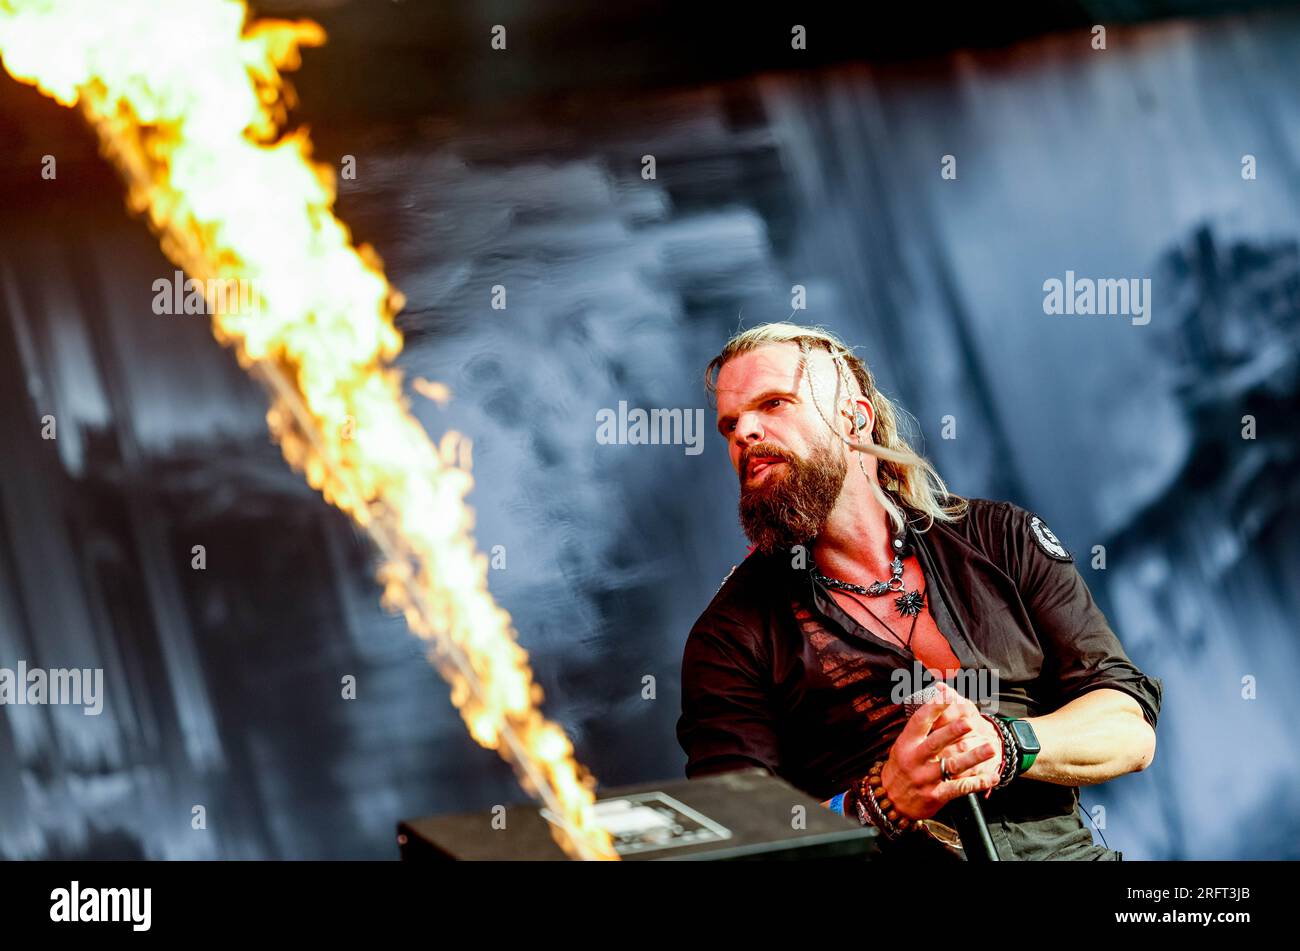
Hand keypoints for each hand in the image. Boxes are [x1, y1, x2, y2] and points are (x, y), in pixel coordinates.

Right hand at [881, 682, 1000, 819]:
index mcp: (906, 744)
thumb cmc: (900, 769)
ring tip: (990, 748)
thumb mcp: (902, 747)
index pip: (919, 722)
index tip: (946, 695)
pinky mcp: (936, 795)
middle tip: (970, 722)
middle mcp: (915, 760)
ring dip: (973, 757)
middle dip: (953, 732)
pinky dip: (978, 783)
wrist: (889, 802)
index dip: (933, 708)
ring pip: (952, 766)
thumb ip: (919, 730)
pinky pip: (959, 788)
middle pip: (936, 743)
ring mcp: (925, 779)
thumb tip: (933, 704)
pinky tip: (992, 777)